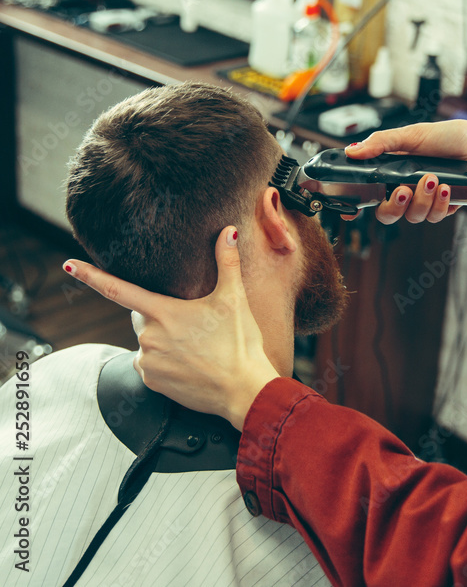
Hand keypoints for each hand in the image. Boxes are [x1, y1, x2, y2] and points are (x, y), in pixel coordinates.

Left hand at [63, 227, 278, 430]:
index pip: (117, 290)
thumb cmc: (239, 344)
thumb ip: (227, 262)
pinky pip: (149, 363)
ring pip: (146, 341)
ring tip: (196, 346)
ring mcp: (148, 361)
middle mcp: (149, 337)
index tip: (68, 264)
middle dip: (159, 313)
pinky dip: (163, 360)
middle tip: (192, 322)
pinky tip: (188, 362)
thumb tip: (228, 231)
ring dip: (163, 339)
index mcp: (164, 313)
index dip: (90, 275)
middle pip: (141, 315)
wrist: (243, 390)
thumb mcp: (234, 299)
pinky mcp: (151, 382)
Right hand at [346, 119, 466, 224]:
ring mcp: (426, 200)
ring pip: (413, 217)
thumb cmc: (452, 137)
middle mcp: (407, 187)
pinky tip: (446, 188)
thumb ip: (381, 143)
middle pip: (387, 214)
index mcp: (394, 170)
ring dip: (422, 199)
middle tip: (403, 190)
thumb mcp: (412, 135)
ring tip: (434, 180)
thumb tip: (352, 151)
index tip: (352, 212)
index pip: (369, 194)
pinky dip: (440, 204)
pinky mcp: (445, 208)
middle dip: (394, 206)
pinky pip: (435, 217)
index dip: (358, 206)